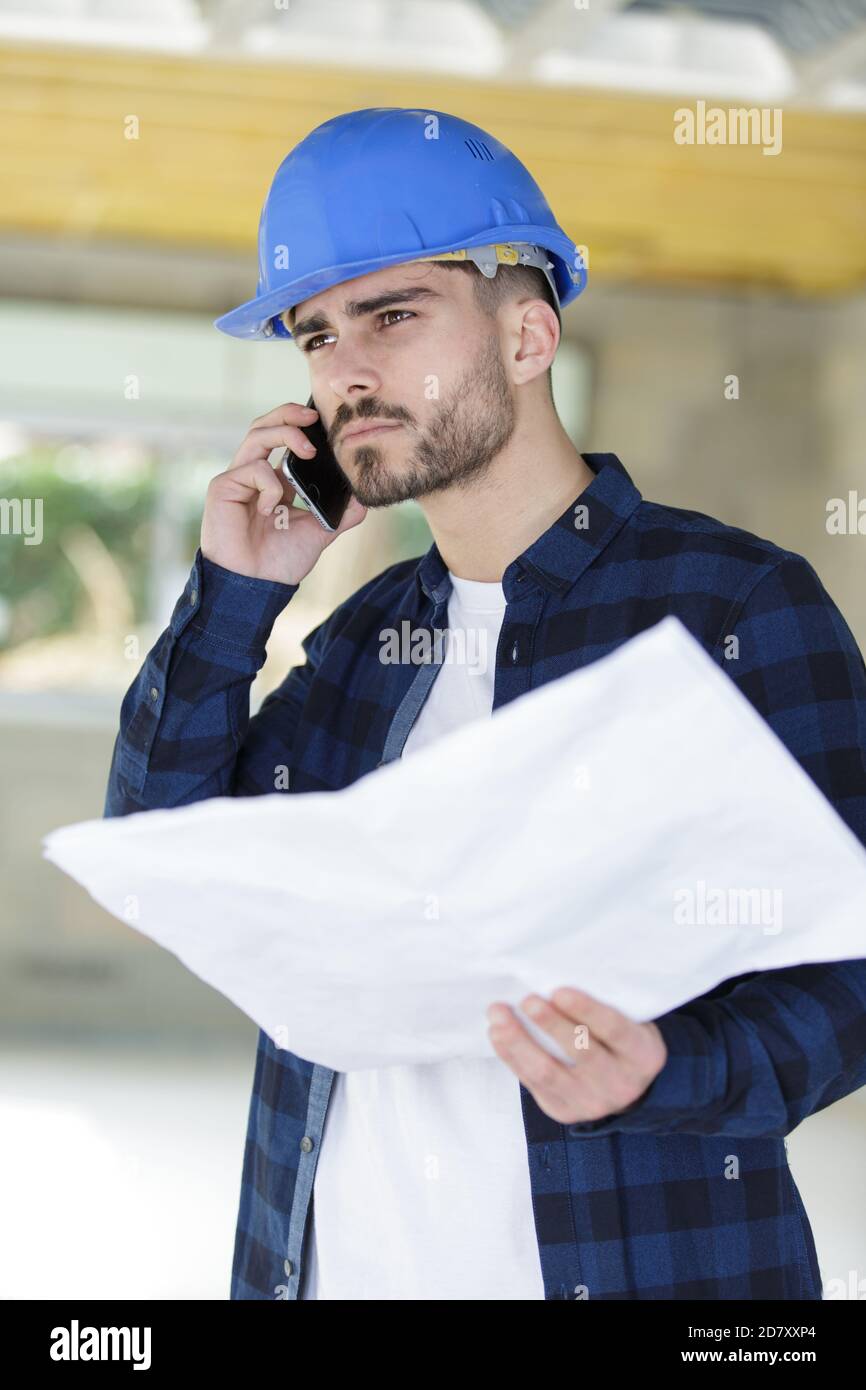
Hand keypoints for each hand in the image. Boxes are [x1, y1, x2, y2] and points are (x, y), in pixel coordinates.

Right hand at [201, 400, 366, 584]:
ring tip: (308, 450)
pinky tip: (272, 510)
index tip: (326, 421)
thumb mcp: (319, 533)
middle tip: (313, 414)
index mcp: (274, 481)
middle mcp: (254, 475)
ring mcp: (237, 479)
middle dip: (289, 413)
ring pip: (257, 435)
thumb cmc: (280, 562)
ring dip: (285, 434)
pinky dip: (270, 485)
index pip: (284, 439)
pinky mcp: (223, 487)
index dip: (301, 424)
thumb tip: (363, 498)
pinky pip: (253, 470)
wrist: (256, 586)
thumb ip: (340, 514)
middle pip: (265, 425)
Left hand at [486, 987, 666, 1125]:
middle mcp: (621, 1084)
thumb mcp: (629, 1019)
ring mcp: (591, 1103)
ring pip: (549, 1073)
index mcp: (643, 1054)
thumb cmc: (619, 1038)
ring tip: (498, 1015)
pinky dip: (511, 1057)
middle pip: (581, 1053)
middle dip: (550, 1024)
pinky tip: (496, 1034)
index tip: (559, 990)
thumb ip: (605, 1002)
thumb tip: (558, 973)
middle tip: (527, 1000)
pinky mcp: (563, 1111)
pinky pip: (533, 1083)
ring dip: (519, 1041)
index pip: (615, 1029)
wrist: (623, 1085)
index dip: (587, 1010)